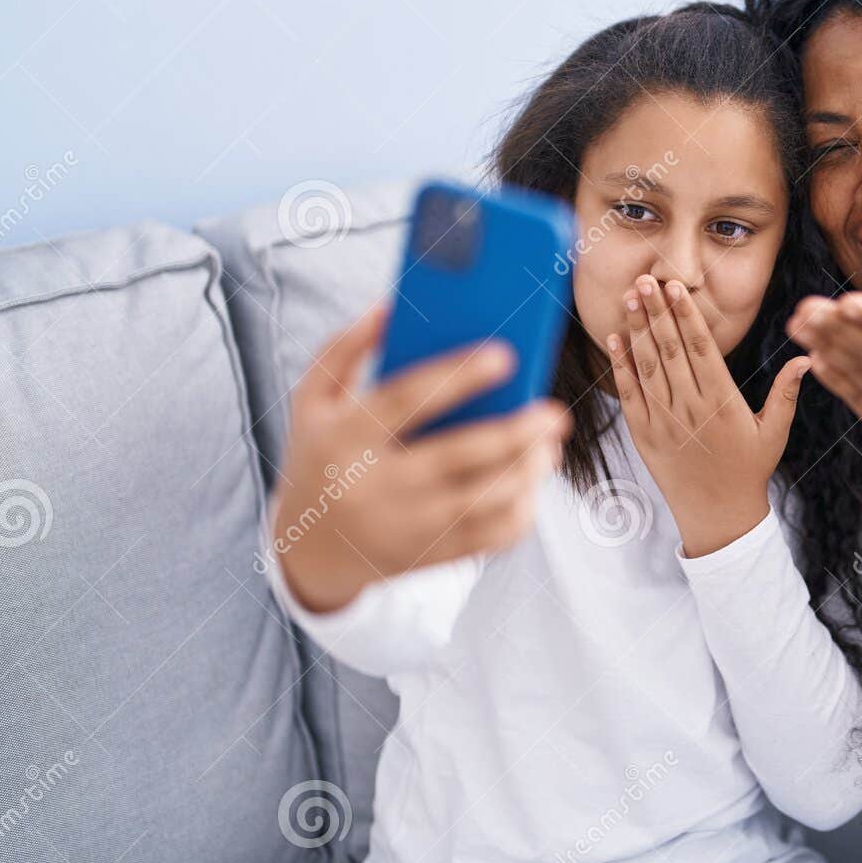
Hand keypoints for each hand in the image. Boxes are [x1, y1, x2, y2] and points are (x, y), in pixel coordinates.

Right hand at [272, 306, 570, 611]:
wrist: (307, 550)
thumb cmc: (320, 455)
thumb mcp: (312, 400)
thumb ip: (344, 348)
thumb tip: (391, 305)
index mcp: (344, 437)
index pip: (405, 399)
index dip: (457, 376)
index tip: (505, 355)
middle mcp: (372, 485)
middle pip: (456, 456)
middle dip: (514, 433)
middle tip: (555, 412)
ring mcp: (402, 527)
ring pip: (480, 503)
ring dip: (526, 473)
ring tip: (550, 445)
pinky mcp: (427, 557)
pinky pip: (486, 539)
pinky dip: (520, 513)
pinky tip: (534, 484)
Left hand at [606, 274, 809, 557]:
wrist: (718, 515)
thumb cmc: (749, 471)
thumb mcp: (775, 431)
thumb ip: (786, 392)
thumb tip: (807, 358)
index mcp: (722, 402)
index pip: (701, 347)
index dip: (687, 314)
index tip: (677, 288)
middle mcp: (691, 407)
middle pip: (671, 349)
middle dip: (657, 311)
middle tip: (646, 278)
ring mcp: (665, 421)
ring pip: (648, 366)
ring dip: (637, 329)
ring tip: (631, 298)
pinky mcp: (645, 435)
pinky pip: (630, 394)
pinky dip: (622, 365)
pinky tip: (616, 339)